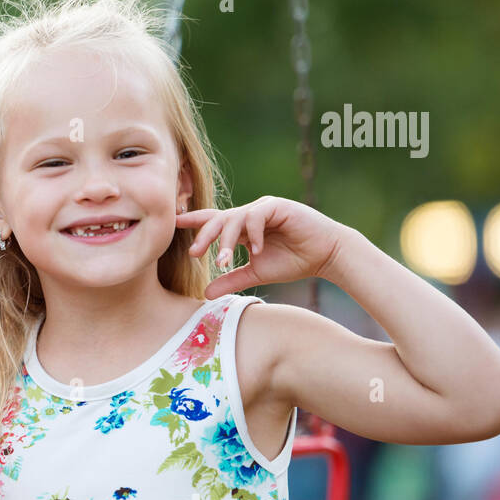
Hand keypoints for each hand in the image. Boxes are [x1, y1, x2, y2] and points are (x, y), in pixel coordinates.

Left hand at [175, 195, 347, 298]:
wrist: (325, 256)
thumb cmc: (293, 262)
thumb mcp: (256, 273)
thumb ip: (231, 279)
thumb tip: (205, 293)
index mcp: (242, 228)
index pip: (213, 221)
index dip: (193, 221)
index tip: (173, 224)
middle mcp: (249, 215)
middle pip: (218, 219)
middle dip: (204, 236)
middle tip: (193, 254)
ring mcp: (263, 208)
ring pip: (235, 218)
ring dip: (226, 241)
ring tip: (222, 262)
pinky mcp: (278, 206)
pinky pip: (256, 216)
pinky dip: (253, 234)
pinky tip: (254, 251)